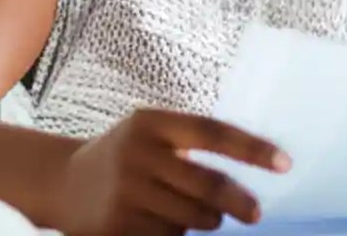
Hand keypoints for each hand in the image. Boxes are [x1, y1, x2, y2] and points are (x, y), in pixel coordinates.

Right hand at [52, 108, 290, 234]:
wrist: (62, 183)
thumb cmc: (126, 156)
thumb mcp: (152, 134)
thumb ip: (192, 143)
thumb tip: (257, 164)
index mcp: (152, 122)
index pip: (213, 132)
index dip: (252, 149)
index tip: (285, 164)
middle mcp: (138, 154)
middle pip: (207, 184)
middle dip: (239, 202)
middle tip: (256, 213)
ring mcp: (125, 192)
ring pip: (191, 217)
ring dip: (207, 220)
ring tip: (201, 213)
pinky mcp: (116, 226)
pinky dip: (177, 234)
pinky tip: (163, 222)